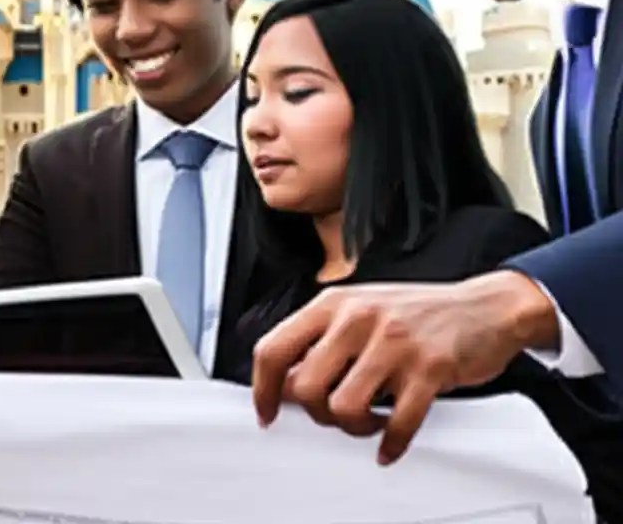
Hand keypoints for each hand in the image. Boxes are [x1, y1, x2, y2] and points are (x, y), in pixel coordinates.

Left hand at [251, 271, 556, 464]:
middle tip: (336, 415)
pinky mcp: (430, 367)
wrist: (486, 306)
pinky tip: (391, 444)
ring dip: (354, 428)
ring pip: (343, 407)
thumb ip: (320, 339)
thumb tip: (283, 384)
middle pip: (305, 387)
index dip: (263, 389)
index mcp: (332, 304)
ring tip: (370, 422)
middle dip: (317, 414)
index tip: (267, 412)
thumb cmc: (418, 313)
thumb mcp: (358, 309)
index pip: (273, 349)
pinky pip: (398, 423)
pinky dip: (391, 444)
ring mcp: (394, 342)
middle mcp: (357, 319)